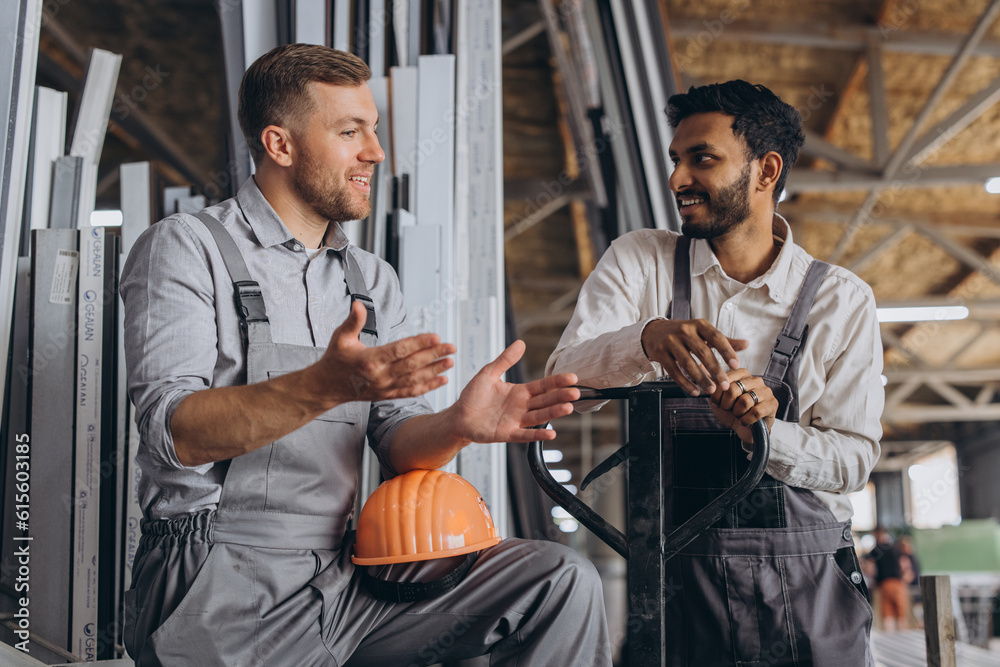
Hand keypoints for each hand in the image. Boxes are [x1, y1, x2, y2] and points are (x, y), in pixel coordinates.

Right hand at [318, 300, 455, 402]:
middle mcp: (380, 376)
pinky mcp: (388, 395)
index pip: (399, 350)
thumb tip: (358, 304)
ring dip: (434, 371)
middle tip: (451, 347)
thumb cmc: (335, 359)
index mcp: (369, 360)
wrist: (327, 387)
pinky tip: (442, 380)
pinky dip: (428, 387)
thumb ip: (352, 321)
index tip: (435, 336)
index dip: (419, 343)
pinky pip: (411, 391)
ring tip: (451, 362)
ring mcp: (385, 388)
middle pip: (412, 365)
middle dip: (433, 355)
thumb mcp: (340, 337)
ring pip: (414, 380)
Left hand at [449, 340, 579, 443]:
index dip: (557, 382)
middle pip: (546, 401)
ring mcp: (516, 420)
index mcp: (519, 392)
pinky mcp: (507, 433)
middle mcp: (521, 406)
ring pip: (539, 416)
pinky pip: (525, 434)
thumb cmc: (473, 396)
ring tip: (568, 408)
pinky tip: (551, 433)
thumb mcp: (489, 373)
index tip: (572, 377)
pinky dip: (538, 434)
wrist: (458, 416)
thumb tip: (520, 343)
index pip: (543, 386)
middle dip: (561, 396)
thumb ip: (505, 360)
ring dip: (554, 413)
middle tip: (576, 393)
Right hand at [641, 318, 747, 394]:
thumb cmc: (684, 334)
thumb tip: (746, 344)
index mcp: (698, 324)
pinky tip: (695, 391)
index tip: (736, 365)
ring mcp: (670, 341)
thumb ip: (724, 341)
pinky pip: (674, 372)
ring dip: (701, 379)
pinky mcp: (660, 353)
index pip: (716, 337)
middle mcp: (684, 330)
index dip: (727, 351)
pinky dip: (685, 383)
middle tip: (725, 385)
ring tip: (711, 390)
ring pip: (688, 364)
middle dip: (715, 370)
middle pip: (703, 352)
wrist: (654, 332)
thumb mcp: (703, 333)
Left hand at [708, 369, 776, 444]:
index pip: (724, 379)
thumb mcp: (716, 397)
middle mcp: (756, 379)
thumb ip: (710, 382)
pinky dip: (745, 420)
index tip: (719, 402)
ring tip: (739, 415)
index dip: (718, 395)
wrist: (743, 430)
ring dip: (737, 413)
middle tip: (729, 410)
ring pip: (744, 401)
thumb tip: (700, 364)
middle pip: (733, 390)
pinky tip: (745, 422)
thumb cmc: (730, 412)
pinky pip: (755, 412)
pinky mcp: (773, 404)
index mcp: (742, 374)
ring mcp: (766, 391)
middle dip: (726, 405)